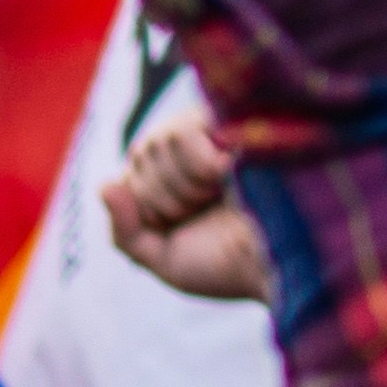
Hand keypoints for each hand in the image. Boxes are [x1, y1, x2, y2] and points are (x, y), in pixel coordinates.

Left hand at [99, 110, 270, 306]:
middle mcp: (201, 150)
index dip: (146, 207)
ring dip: (180, 185)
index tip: (183, 228)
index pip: (131, 174)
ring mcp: (220, 132)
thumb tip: (105, 183)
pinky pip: (181, 131)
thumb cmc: (231, 265)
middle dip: (161, 198)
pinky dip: (196, 165)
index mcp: (184, 180)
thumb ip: (124, 230)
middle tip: (205, 213)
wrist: (280, 265)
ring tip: (220, 196)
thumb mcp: (163, 259)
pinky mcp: (238, 121)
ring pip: (156, 141)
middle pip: (141, 153)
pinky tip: (228, 176)